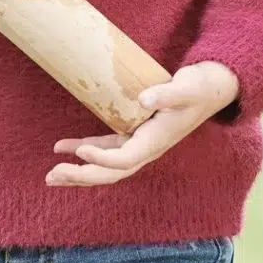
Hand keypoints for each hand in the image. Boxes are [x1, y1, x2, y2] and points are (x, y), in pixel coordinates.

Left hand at [46, 61, 239, 186]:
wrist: (211, 89)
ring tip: (51, 173)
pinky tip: (65, 148)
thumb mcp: (186, 87)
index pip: (124, 160)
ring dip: (79, 170)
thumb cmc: (199, 86)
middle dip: (81, 176)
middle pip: (110, 173)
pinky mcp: (134, 133)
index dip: (101, 160)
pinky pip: (106, 149)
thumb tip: (143, 100)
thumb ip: (166, 94)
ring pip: (105, 166)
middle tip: (52, 176)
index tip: (79, 152)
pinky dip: (85, 150)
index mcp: (156, 142)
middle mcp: (146, 149)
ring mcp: (140, 143)